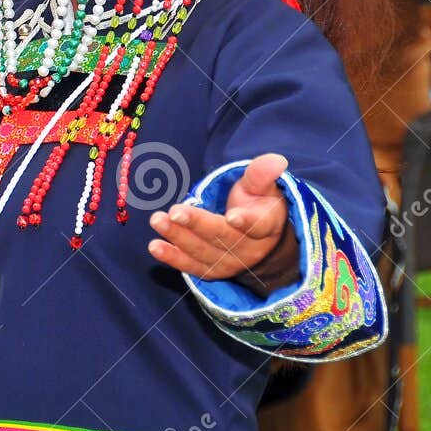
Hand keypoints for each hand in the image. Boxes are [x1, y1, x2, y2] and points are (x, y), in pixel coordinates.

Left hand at [148, 154, 298, 296]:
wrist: (258, 240)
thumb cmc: (258, 205)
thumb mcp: (263, 188)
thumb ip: (262, 174)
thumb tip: (276, 160)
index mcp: (266, 226)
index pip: (258, 225)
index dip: (246, 222)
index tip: (232, 216)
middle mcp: (248, 249)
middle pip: (222, 237)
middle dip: (197, 224)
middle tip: (175, 211)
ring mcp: (229, 262)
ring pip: (202, 251)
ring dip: (178, 237)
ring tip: (157, 220)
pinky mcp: (211, 270)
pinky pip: (191, 266)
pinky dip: (172, 257)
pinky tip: (154, 246)